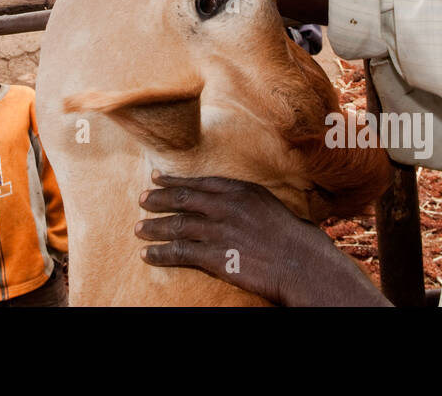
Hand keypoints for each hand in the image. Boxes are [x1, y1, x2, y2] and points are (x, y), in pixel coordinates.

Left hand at [135, 171, 388, 306]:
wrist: (302, 264)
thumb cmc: (294, 237)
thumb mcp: (269, 205)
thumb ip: (245, 200)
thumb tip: (231, 200)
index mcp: (240, 190)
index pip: (198, 182)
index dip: (174, 179)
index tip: (157, 178)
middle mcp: (225, 207)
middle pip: (182, 200)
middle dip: (158, 199)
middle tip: (142, 200)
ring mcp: (218, 231)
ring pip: (176, 226)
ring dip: (154, 227)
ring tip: (139, 229)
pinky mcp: (215, 257)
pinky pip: (180, 253)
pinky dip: (160, 253)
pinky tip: (148, 254)